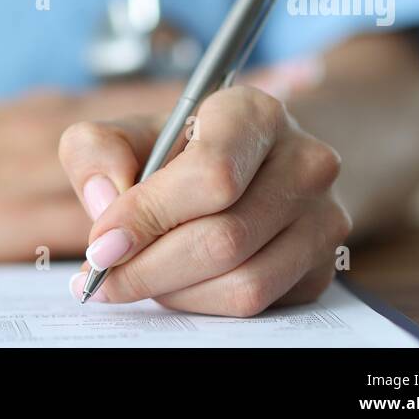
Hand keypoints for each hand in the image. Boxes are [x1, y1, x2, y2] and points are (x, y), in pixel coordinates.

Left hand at [58, 86, 350, 315]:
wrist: (243, 169)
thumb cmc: (174, 153)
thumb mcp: (126, 136)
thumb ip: (95, 151)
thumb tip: (105, 200)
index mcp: (254, 113)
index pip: (212, 174)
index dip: (149, 216)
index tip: (101, 246)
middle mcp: (305, 161)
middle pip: (223, 238)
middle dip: (148, 268)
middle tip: (102, 278)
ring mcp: (323, 217)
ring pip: (243, 282)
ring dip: (173, 291)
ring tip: (135, 277)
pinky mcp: (321, 266)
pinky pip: (258, 305)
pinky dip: (201, 304)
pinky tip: (174, 283)